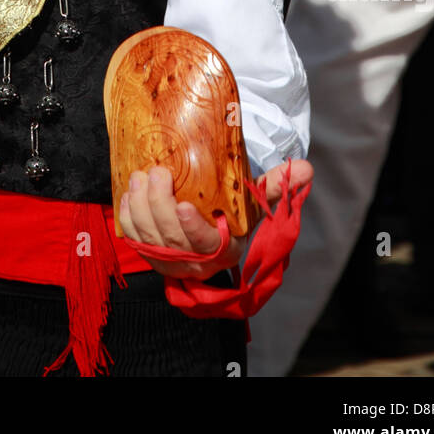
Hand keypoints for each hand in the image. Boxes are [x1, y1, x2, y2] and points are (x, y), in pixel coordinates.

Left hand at [118, 158, 313, 279]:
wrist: (210, 222)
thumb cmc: (234, 210)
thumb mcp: (255, 200)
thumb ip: (277, 185)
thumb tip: (306, 169)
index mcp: (224, 251)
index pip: (205, 246)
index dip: (192, 228)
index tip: (185, 203)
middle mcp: (195, 263)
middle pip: (171, 240)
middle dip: (158, 205)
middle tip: (156, 172)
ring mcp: (170, 261)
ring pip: (148, 238)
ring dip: (140, 207)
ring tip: (141, 176)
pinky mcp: (150, 253)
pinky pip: (133, 239)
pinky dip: (128, 217)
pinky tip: (129, 194)